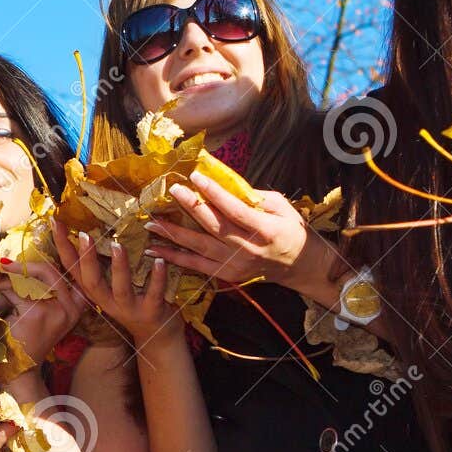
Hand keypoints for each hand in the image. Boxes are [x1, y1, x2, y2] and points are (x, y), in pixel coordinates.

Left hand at [0, 257, 86, 366]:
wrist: (20, 368)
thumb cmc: (29, 339)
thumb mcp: (47, 314)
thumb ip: (47, 290)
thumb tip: (31, 261)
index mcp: (78, 307)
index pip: (75, 272)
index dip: (69, 251)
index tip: (56, 229)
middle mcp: (71, 308)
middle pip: (53, 271)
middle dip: (30, 262)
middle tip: (6, 262)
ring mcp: (55, 310)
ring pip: (33, 279)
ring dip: (12, 276)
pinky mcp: (36, 313)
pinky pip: (17, 291)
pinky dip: (3, 289)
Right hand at [52, 220, 178, 346]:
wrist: (157, 337)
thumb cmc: (134, 302)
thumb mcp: (112, 286)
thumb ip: (103, 265)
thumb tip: (93, 230)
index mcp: (96, 291)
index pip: (73, 268)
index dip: (62, 246)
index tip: (55, 221)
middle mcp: (108, 301)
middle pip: (91, 282)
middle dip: (86, 258)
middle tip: (83, 234)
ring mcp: (129, 309)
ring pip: (120, 289)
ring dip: (118, 267)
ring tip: (117, 245)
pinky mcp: (151, 313)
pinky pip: (154, 294)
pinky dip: (157, 278)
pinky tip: (159, 261)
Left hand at [148, 170, 322, 290]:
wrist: (300, 266)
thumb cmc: (291, 230)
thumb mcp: (281, 206)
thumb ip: (254, 196)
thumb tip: (224, 184)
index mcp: (263, 228)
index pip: (233, 209)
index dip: (213, 193)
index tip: (195, 176)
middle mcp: (247, 248)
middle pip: (212, 226)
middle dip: (189, 207)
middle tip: (170, 192)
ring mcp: (235, 264)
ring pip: (199, 248)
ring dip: (173, 235)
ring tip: (151, 224)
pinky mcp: (227, 275)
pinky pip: (197, 266)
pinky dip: (176, 258)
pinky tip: (157, 251)